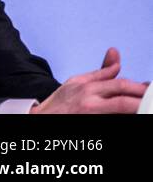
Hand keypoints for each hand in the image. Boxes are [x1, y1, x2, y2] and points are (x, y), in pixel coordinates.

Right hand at [30, 47, 147, 113]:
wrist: (40, 118)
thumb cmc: (60, 102)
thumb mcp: (77, 82)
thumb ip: (100, 73)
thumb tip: (116, 58)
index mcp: (87, 86)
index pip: (119, 84)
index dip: (139, 87)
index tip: (150, 88)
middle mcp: (89, 99)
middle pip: (123, 97)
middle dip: (142, 97)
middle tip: (152, 98)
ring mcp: (90, 114)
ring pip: (121, 109)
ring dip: (136, 108)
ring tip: (147, 107)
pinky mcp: (91, 123)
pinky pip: (113, 119)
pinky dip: (124, 116)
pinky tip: (133, 114)